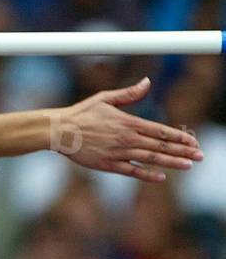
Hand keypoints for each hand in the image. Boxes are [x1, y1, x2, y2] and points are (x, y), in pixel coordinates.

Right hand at [52, 77, 201, 181]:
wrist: (59, 131)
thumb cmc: (81, 113)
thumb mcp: (104, 98)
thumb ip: (129, 93)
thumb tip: (147, 82)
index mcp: (127, 122)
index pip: (160, 131)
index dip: (179, 137)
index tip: (193, 141)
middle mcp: (126, 138)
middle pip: (160, 146)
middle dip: (183, 151)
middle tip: (200, 156)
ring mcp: (118, 153)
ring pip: (151, 159)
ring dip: (172, 162)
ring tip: (188, 165)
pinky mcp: (108, 165)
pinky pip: (132, 171)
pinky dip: (148, 175)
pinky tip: (161, 177)